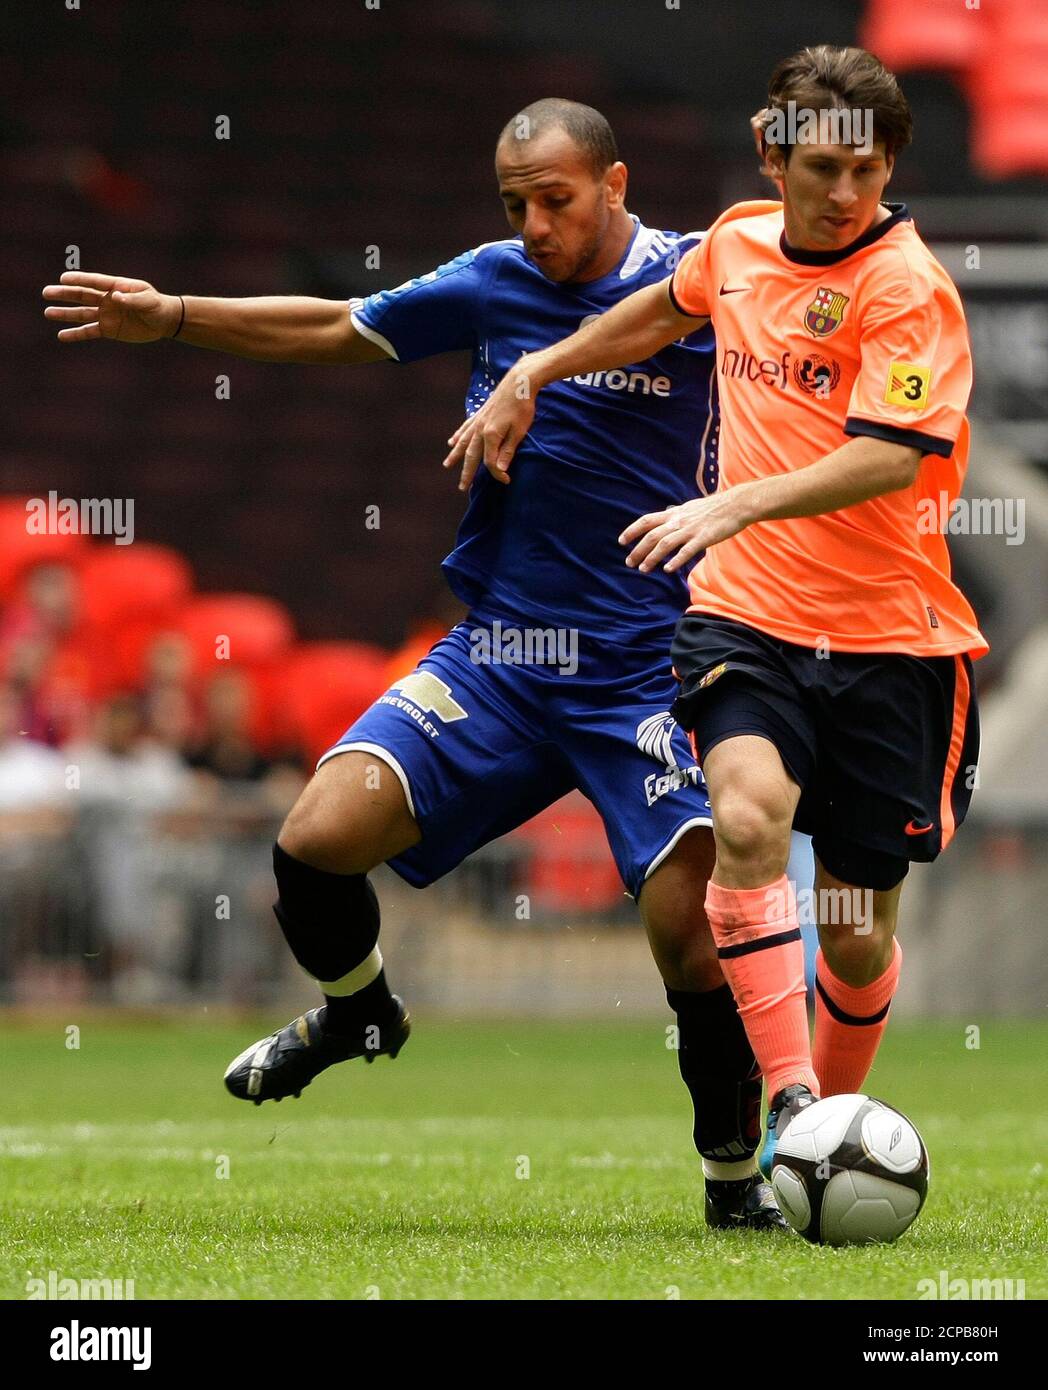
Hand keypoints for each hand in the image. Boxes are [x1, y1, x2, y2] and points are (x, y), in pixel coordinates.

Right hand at [42, 271, 181, 342]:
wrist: (164, 321)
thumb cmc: (157, 306)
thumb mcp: (148, 301)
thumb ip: (131, 299)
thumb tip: (115, 297)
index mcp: (116, 287)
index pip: (94, 282)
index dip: (79, 280)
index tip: (63, 278)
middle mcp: (107, 299)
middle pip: (82, 296)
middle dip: (64, 294)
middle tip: (46, 292)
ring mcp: (106, 314)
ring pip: (82, 314)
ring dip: (65, 314)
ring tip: (48, 312)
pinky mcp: (108, 329)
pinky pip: (89, 331)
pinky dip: (76, 334)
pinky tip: (61, 336)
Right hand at [442, 354, 540, 491]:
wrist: (518, 383)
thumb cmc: (522, 407)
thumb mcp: (519, 432)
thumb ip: (507, 451)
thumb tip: (500, 470)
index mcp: (491, 435)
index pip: (490, 462)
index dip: (498, 473)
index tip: (506, 480)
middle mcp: (480, 429)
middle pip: (471, 456)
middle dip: (467, 473)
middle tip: (462, 487)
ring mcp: (477, 421)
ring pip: (463, 442)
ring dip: (455, 455)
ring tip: (447, 465)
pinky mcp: (479, 414)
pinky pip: (464, 428)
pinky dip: (457, 436)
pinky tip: (452, 442)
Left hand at [619, 489, 749, 572]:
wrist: (736, 505)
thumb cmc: (714, 507)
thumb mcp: (690, 506)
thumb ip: (677, 511)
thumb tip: (666, 510)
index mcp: (674, 513)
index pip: (647, 521)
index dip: (632, 531)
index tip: (621, 541)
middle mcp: (678, 521)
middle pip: (652, 536)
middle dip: (638, 550)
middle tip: (629, 563)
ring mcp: (690, 530)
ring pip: (665, 544)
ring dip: (652, 558)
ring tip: (643, 569)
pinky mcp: (703, 538)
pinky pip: (686, 551)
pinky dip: (676, 560)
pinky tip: (668, 569)